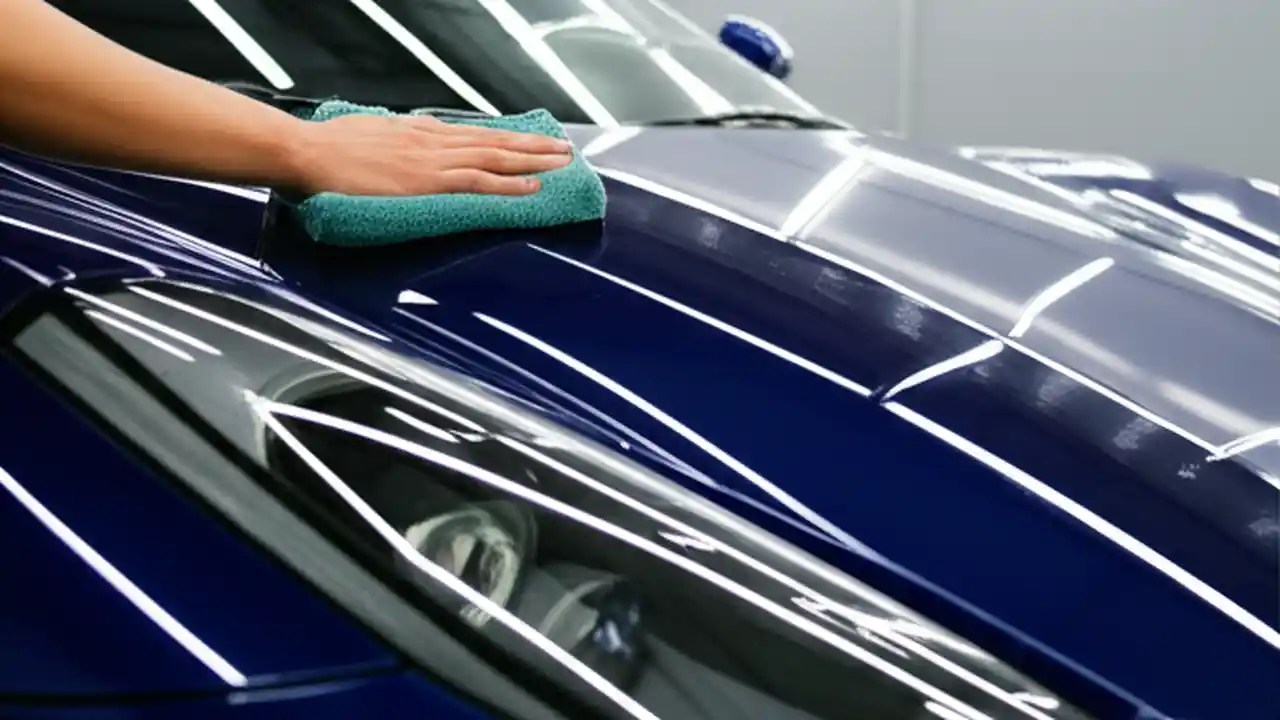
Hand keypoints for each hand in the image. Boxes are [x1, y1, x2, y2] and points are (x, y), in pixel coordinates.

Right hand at [283, 113, 574, 196]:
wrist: (307, 153)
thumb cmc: (328, 149)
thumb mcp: (370, 137)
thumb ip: (394, 144)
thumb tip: (405, 150)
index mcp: (418, 131)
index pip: (473, 134)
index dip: (505, 138)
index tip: (531, 140)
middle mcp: (432, 140)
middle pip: (493, 141)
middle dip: (532, 146)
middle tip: (565, 149)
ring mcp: (432, 159)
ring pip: (494, 156)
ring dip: (532, 160)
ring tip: (562, 162)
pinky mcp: (427, 180)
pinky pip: (477, 181)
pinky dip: (508, 183)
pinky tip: (532, 185)